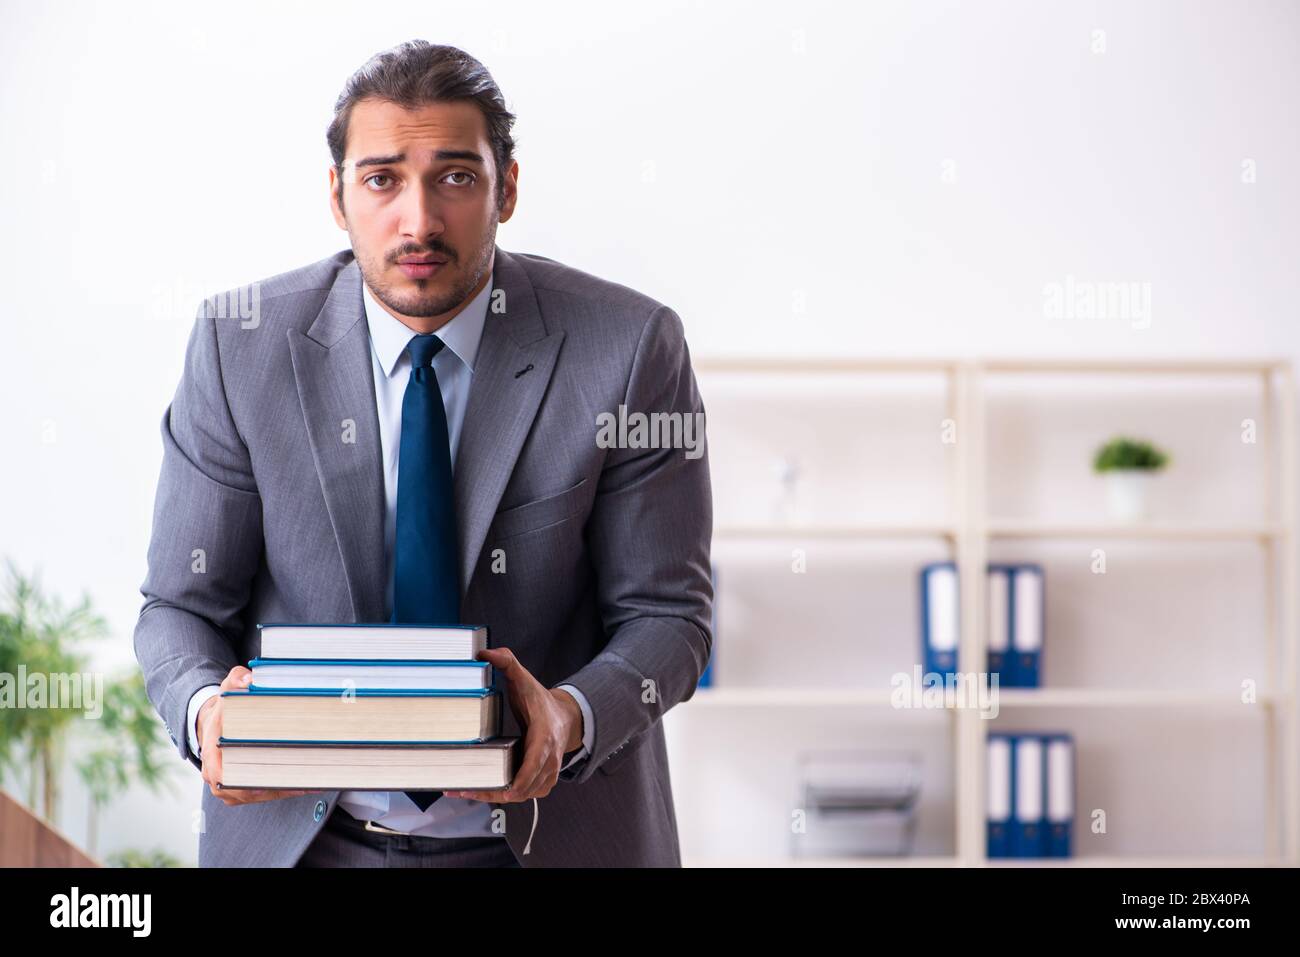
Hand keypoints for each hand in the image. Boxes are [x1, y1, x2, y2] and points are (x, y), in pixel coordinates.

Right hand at [199, 665, 318, 805]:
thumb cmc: (225, 707)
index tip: (274, 776)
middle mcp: (214, 773)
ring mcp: (226, 784)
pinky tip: (303, 785)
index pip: (224, 774)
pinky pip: (258, 794)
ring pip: (254, 795)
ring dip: (280, 791)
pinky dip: (279, 790)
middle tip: (302, 781)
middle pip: (245, 790)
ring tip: (308, 784)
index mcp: (211, 752)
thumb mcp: (229, 687)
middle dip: (274, 787)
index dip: (249, 778)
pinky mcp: (238, 788)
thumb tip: (249, 681)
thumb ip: (237, 680)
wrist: (214, 722)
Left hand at [444, 647, 581, 803]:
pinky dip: (503, 797)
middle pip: (522, 788)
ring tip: (464, 792)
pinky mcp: (542, 781)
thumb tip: (483, 653)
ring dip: (493, 797)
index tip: (501, 790)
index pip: (534, 764)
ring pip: (522, 796)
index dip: (518, 780)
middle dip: (492, 793)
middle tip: (463, 789)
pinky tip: (481, 792)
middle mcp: (548, 761)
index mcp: (544, 738)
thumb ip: (507, 662)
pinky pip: (524, 796)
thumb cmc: (541, 701)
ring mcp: (547, 774)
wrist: (566, 718)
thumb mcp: (525, 679)